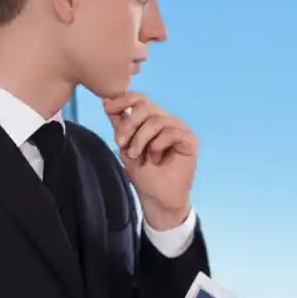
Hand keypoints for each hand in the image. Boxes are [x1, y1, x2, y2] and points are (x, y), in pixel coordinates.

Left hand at [103, 92, 197, 229]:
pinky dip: (157, 145)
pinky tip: (156, 158)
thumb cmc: (144, 175)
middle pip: (146, 106)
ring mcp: (180, 129)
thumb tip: (106, 102)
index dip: (123, 100)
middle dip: (129, 124)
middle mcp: (167, 121)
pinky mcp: (190, 140)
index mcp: (152, 120)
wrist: (157, 198)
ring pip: (156, 120)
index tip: (106, 108)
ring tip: (136, 155)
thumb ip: (120, 126)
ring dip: (140, 138)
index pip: (140, 99)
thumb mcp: (126, 147)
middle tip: (120, 143)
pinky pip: (171, 132)